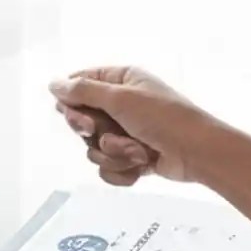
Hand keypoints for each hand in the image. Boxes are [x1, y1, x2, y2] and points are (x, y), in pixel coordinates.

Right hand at [49, 66, 220, 184]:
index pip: (81, 84)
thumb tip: (53, 84)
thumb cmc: (164, 118)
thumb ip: (83, 91)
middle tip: (99, 130)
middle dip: (93, 131)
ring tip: (136, 151)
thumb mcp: (121, 98)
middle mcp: (123, 104)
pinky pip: (109, 167)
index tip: (69, 111)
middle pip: (82, 120)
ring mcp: (127, 132)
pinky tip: (140, 166)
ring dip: (113, 153)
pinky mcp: (133, 157)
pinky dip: (122, 170)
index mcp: (122, 80)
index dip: (72, 101)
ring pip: (94, 147)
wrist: (197, 153)